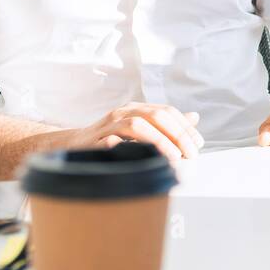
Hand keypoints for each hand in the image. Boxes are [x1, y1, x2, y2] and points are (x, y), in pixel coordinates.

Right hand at [45, 102, 203, 162]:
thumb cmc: (109, 140)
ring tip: (175, 157)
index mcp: (135, 109)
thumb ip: (166, 124)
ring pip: (137, 125)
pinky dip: (132, 150)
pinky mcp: (94, 142)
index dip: (185, 126)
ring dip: (160, 141)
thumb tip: (195, 117)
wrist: (70, 147)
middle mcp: (122, 113)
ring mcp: (107, 126)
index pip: (166, 111)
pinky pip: (114, 143)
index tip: (198, 144)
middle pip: (156, 116)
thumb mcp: (140, 130)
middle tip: (192, 153)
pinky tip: (146, 160)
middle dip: (178, 134)